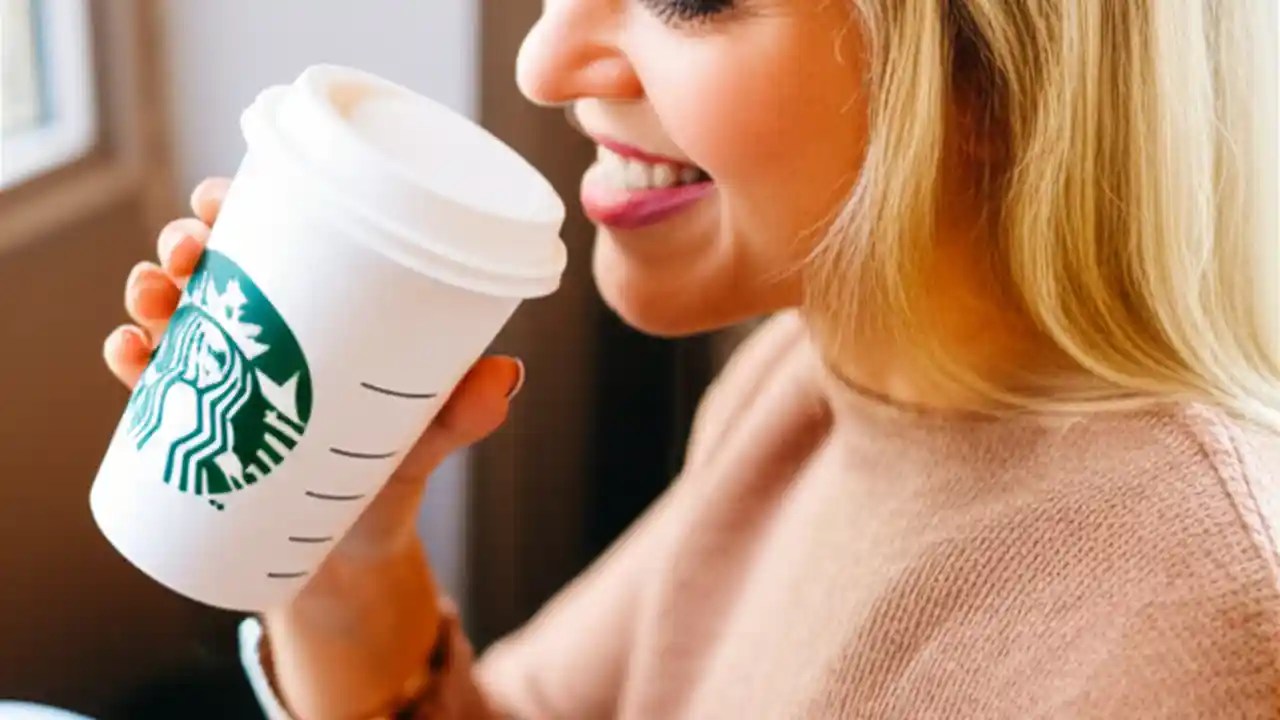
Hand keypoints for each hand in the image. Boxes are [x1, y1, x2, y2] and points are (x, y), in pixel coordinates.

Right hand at [102, 177, 522, 559]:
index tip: (220, 197)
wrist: (352, 553)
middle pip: (212, 264)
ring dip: (151, 291)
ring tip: (154, 297)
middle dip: (188, 242)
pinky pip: (151, 384)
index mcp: (320, 310)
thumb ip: (464, 412)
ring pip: (171, 312)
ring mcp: (222, 374)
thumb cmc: (392, 470)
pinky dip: (131, 362)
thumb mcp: (429, 436)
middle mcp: (264, 331)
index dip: (239, 205)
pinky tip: (129, 354)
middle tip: (190, 248)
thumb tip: (505, 375)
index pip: (276, 237)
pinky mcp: (195, 423)